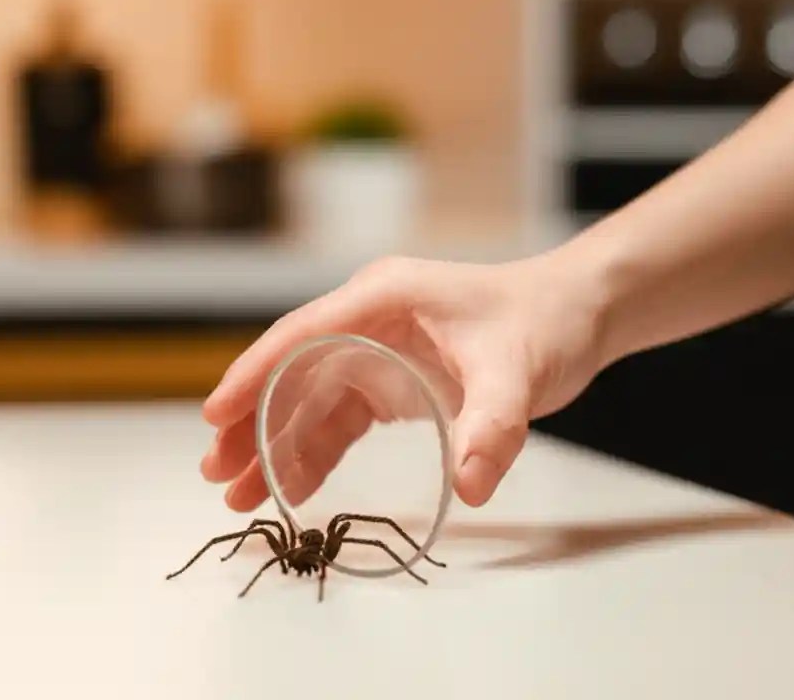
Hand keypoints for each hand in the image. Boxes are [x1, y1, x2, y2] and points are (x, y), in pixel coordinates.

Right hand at [199, 252, 612, 510]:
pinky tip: (293, 487)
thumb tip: (468, 488)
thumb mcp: (519, 373)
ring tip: (240, 496)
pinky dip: (314, 452)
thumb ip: (493, 427)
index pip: (300, 336)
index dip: (254, 376)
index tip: (216, 416)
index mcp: (382, 297)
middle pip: (291, 373)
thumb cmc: (545, 322)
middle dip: (252, 423)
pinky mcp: (390, 379)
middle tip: (217, 474)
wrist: (577, 313)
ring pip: (308, 401)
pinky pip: (339, 419)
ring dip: (275, 446)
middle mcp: (367, 318)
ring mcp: (375, 348)